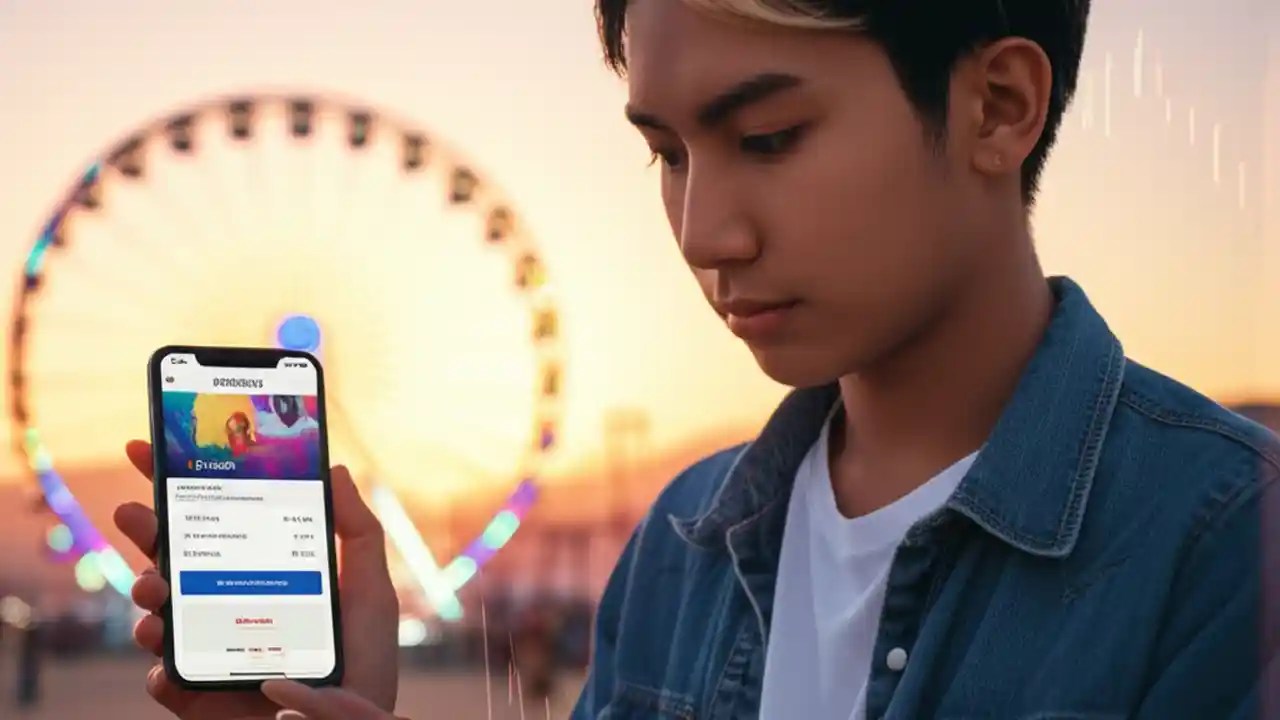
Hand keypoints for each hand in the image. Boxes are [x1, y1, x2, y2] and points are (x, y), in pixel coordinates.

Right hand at [112, 440, 399, 719]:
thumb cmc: (365, 663)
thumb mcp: (370, 590)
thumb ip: (356, 531)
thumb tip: (335, 468)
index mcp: (257, 572)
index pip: (210, 521)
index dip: (175, 486)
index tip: (147, 449)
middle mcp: (223, 604)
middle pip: (169, 558)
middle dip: (144, 530)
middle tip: (133, 510)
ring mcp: (205, 648)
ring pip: (154, 612)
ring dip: (146, 594)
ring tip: (157, 588)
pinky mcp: (197, 694)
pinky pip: (163, 676)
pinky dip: (160, 664)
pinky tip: (168, 655)